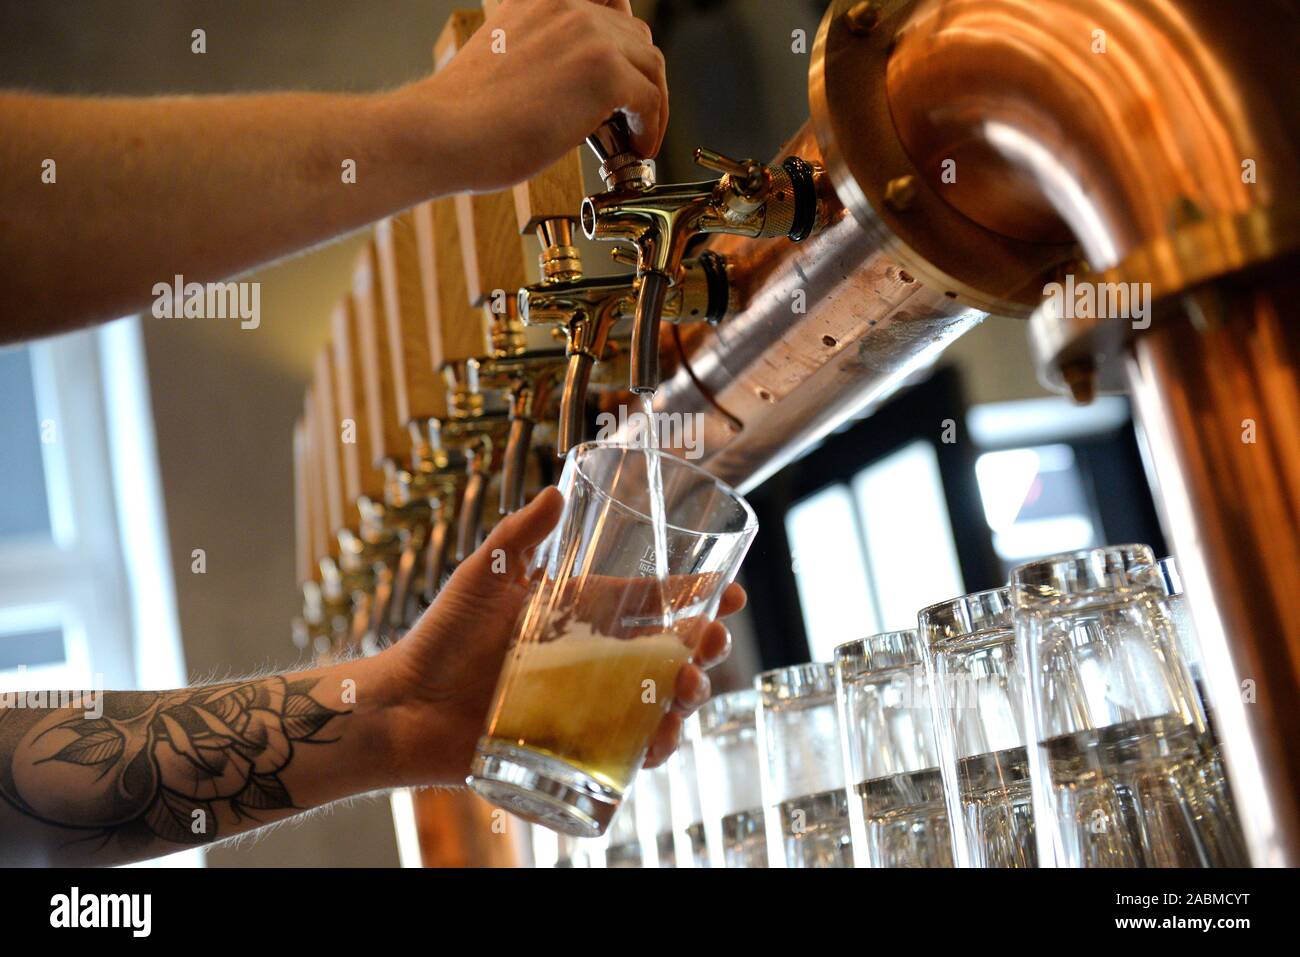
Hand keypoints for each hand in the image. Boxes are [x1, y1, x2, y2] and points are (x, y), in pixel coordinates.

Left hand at [377, 487, 743, 786]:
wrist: (402, 705)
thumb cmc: (440, 638)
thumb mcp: (482, 577)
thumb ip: (518, 536)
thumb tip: (554, 491)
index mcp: (580, 615)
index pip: (651, 602)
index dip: (696, 594)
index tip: (733, 589)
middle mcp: (592, 660)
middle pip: (668, 653)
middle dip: (703, 648)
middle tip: (712, 642)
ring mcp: (586, 705)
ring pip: (657, 703)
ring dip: (686, 699)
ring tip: (686, 693)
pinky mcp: (573, 747)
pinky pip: (626, 752)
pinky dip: (652, 749)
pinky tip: (659, 742)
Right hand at [400, 0, 668, 192]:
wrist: (443, 133)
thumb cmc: (464, 113)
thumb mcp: (507, 58)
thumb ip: (547, 54)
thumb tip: (580, 87)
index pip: (606, 2)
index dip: (622, 41)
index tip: (624, 73)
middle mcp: (567, 4)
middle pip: (635, 35)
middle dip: (638, 77)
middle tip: (628, 118)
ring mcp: (588, 34)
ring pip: (650, 64)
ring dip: (649, 104)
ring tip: (633, 138)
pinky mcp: (604, 73)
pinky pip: (651, 98)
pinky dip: (651, 127)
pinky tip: (636, 147)